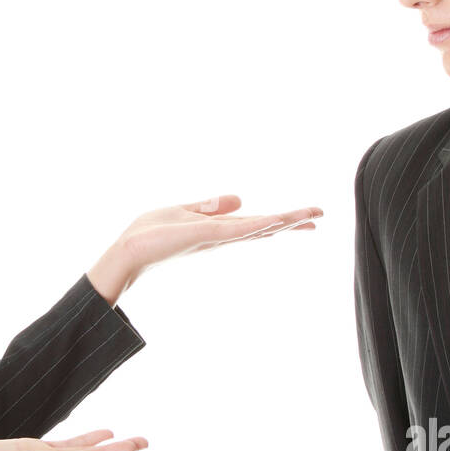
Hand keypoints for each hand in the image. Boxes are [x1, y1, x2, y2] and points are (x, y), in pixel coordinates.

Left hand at [87, 194, 322, 303]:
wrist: (128, 252)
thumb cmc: (149, 234)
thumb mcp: (183, 211)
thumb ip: (211, 206)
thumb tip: (241, 198)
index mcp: (218, 230)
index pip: (255, 223)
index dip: (280, 219)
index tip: (306, 216)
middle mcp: (222, 237)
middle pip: (264, 227)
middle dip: (292, 222)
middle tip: (321, 216)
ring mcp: (217, 238)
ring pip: (258, 228)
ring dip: (285, 221)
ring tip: (312, 215)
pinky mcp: (207, 237)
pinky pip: (239, 229)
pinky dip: (259, 224)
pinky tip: (277, 219)